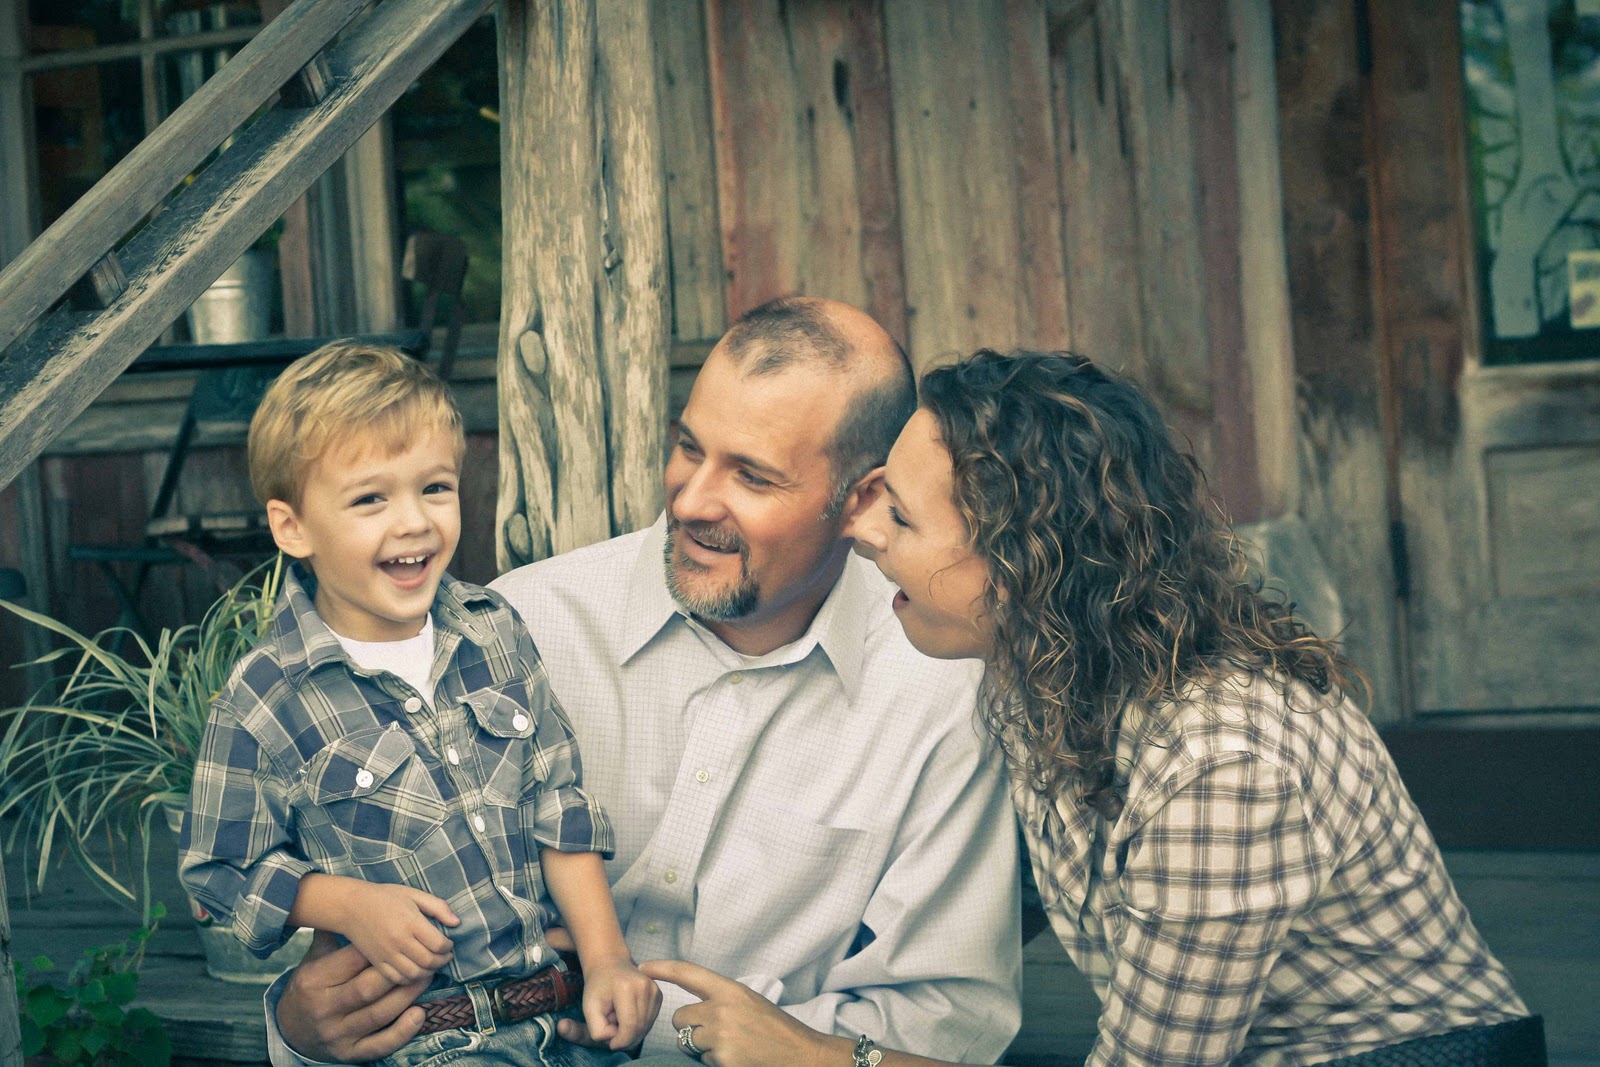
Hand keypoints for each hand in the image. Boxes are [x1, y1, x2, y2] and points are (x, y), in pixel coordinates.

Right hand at [277, 930, 429, 1062]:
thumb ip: (329, 935)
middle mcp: (324, 1007)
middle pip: (368, 987)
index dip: (383, 948)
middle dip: (400, 971)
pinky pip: (380, 1044)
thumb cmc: (312, 985)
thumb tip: (339, 902)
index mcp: (314, 979)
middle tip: (427, 957)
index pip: (353, 960)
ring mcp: (337, 1033)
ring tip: (429, 976)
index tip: (407, 935)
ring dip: (409, 994)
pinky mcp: (349, 1053)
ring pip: (379, 1013)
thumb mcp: (314, 958)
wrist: (291, 1030)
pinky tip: (420, 1013)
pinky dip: (402, 1030)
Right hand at [343, 883, 458, 983]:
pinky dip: (411, 979)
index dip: (449, 946)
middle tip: (446, 956)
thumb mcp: (413, 894)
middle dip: (442, 961)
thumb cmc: (385, 897)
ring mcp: (387, 954)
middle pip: (429, 961)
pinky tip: (416, 971)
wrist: (351, 906)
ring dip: (429, 972)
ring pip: (415, 974)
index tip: (449, 943)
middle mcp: (399, 941)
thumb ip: (437, 907)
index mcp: (411, 922)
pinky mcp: (377, 963)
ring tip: (433, 964)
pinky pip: (397, 979)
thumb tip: (457, 922)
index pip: (438, 944)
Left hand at [580, 955, 662, 1050]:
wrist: (610, 964)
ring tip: (618, 1021)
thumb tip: (613, 1039)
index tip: (610, 1043)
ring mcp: (655, 990)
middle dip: (625, 1039)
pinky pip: (650, 1021)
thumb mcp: (589, 1008)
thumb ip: (597, 1029)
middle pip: (640, 1028)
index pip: (630, 1026)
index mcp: (627, 988)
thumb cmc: (598, 986)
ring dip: (631, 1033)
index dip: (620, 1041)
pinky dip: (638, 1026)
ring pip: (646, 1027)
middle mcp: (646, 987)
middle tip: (611, 1033)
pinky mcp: (659, 995)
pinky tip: (627, 1017)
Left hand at [639, 960, 831, 1066]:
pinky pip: (701, 1060)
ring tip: (730, 1047)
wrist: (800, 1054)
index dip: (663, 968)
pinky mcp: (721, 1058)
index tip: (644, 967)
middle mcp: (722, 1009)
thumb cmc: (777, 1030)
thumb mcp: (750, 1003)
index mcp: (731, 990)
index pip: (689, 973)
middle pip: (679, 1017)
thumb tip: (693, 1012)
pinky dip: (714, 1062)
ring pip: (687, 1041)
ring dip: (700, 1047)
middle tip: (715, 1034)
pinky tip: (736, 1059)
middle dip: (689, 1027)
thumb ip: (722, 1002)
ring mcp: (720, 1035)